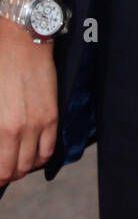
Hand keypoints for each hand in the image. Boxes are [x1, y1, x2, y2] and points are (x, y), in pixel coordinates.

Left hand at [0, 23, 58, 185]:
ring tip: (15, 164)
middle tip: (2, 172)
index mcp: (0, 129)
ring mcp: (38, 124)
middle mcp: (18, 131)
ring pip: (32, 164)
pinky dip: (40, 158)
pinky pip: (49, 149)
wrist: (22, 43)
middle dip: (6, 175)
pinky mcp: (52, 115)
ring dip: (22, 169)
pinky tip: (32, 154)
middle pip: (14, 171)